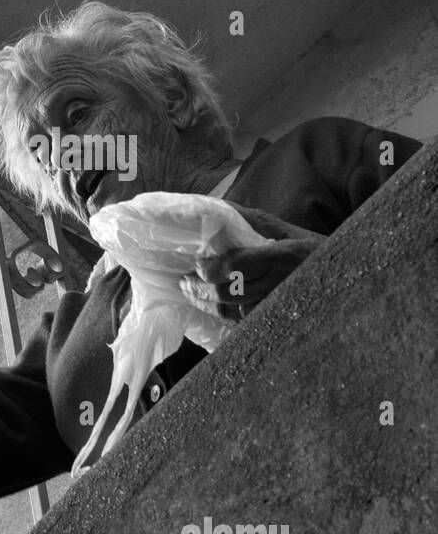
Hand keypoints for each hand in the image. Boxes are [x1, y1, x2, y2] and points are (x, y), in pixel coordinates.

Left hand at [179, 204, 325, 320]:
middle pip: (226, 292)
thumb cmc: (315, 250)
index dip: (209, 268)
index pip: (233, 267)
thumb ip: (252, 220)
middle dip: (198, 288)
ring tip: (192, 293)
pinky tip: (214, 308)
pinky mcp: (277, 322)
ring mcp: (276, 307)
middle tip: (184, 281)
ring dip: (206, 303)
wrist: (349, 277)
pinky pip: (244, 324)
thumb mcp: (287, 229)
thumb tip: (219, 209)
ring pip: (231, 311)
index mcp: (277, 257)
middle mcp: (276, 285)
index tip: (195, 263)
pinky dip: (225, 316)